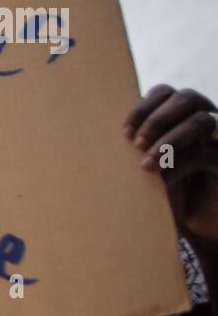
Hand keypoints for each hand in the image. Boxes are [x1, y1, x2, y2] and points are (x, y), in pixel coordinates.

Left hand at [125, 84, 217, 242]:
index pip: (165, 92)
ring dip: (169, 139)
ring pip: (201, 121)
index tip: (124, 131)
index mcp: (183, 115)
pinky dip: (178, 165)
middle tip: (136, 144)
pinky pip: (205, 153)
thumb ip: (139, 146)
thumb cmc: (168, 190)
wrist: (196, 223)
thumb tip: (109, 139)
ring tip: (147, 164)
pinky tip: (161, 182)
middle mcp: (206, 121)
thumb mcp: (150, 164)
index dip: (143, 107)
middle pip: (186, 98)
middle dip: (157, 119)